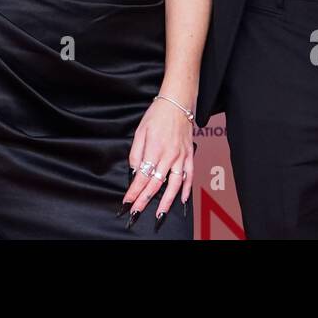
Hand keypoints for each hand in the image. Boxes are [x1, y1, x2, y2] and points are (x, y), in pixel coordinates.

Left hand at [119, 97, 194, 229]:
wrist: (177, 103)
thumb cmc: (157, 115)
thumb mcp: (140, 131)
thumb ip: (136, 153)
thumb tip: (135, 171)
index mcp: (154, 149)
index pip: (142, 176)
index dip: (134, 191)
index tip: (127, 201)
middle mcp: (169, 155)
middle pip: (155, 183)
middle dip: (144, 200)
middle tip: (136, 212)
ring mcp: (181, 157)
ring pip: (174, 184)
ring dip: (166, 201)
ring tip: (159, 214)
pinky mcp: (189, 155)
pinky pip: (189, 176)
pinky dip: (186, 190)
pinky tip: (182, 200)